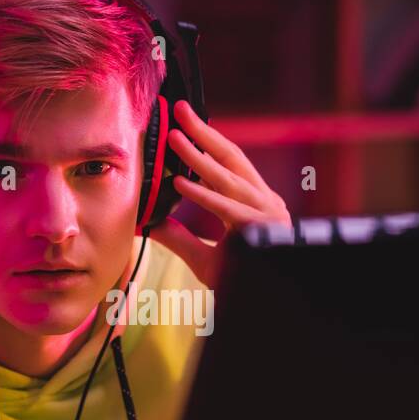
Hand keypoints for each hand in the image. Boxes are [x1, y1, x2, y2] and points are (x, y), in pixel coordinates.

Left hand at [147, 99, 291, 288]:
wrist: (265, 309)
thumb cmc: (242, 284)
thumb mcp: (204, 259)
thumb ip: (181, 239)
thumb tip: (150, 224)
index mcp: (258, 203)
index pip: (231, 164)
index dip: (208, 141)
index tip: (184, 123)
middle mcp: (267, 203)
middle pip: (233, 158)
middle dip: (205, 132)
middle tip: (179, 110)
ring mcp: (268, 216)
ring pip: (229, 178)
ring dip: (199, 158)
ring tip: (174, 139)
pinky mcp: (262, 232)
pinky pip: (228, 209)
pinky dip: (204, 195)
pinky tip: (181, 184)